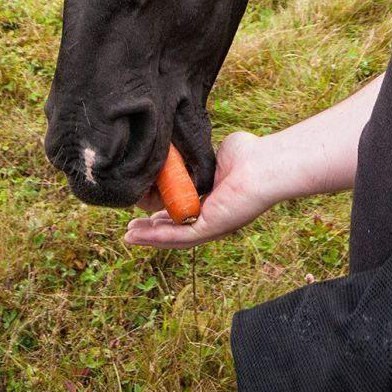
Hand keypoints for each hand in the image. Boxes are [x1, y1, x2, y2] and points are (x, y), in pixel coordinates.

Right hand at [124, 131, 273, 247]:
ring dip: (149, 237)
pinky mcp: (210, 229)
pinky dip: (156, 237)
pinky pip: (178, 236)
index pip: (185, 211)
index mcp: (216, 200)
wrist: (264, 164)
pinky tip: (136, 235)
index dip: (164, 214)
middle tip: (130, 228)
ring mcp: (212, 225)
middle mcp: (213, 216)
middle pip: (177, 228)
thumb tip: (190, 155)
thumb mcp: (218, 153)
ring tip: (127, 236)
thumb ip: (202, 159)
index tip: (147, 209)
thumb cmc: (250, 154)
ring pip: (174, 236)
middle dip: (152, 229)